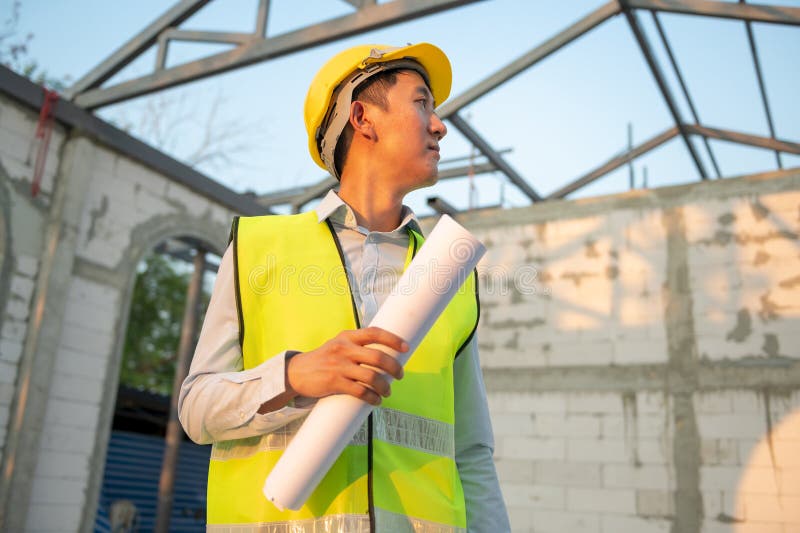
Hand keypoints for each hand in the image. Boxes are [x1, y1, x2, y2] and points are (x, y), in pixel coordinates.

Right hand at [286, 327, 407, 405]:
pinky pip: (360, 391)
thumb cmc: (323, 359)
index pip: (375, 333)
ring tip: (387, 392)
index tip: (406, 347)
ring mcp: (339, 366)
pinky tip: (376, 400)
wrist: (296, 372)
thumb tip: (385, 354)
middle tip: (399, 375)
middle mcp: (344, 349)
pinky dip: (372, 397)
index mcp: (347, 337)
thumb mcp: (338, 345)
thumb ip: (357, 346)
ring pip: (371, 377)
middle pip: (378, 357)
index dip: (393, 339)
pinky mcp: (334, 382)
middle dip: (394, 367)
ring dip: (384, 387)